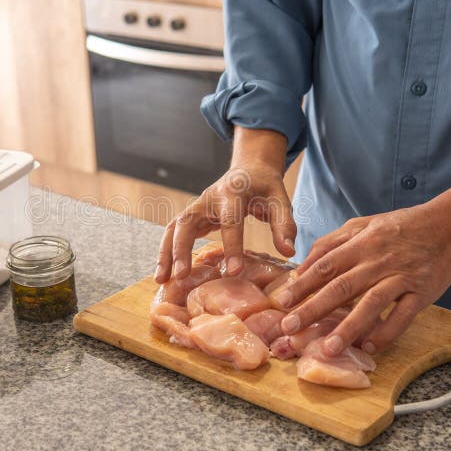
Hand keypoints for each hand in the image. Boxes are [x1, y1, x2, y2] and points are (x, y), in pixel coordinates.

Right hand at [155, 128, 295, 283]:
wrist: (249, 170)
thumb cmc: (266, 187)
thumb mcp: (280, 200)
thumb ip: (284, 224)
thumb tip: (288, 252)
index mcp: (233, 192)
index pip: (230, 221)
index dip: (232, 246)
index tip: (233, 272)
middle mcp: (208, 198)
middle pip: (187, 222)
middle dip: (182, 249)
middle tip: (182, 276)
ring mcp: (196, 206)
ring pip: (173, 228)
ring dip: (166, 253)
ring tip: (161, 280)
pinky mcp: (192, 216)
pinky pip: (174, 233)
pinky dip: (166, 252)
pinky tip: (164, 274)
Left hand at [272, 203, 450, 354]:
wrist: (448, 226)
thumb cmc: (399, 227)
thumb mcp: (362, 224)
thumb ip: (332, 242)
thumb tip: (304, 264)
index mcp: (361, 243)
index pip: (325, 265)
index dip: (302, 284)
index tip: (281, 302)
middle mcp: (378, 260)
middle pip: (341, 287)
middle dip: (313, 308)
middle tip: (290, 328)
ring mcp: (401, 277)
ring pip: (371, 304)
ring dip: (348, 327)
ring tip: (328, 348)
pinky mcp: (422, 292)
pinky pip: (403, 315)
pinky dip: (387, 332)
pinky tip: (370, 346)